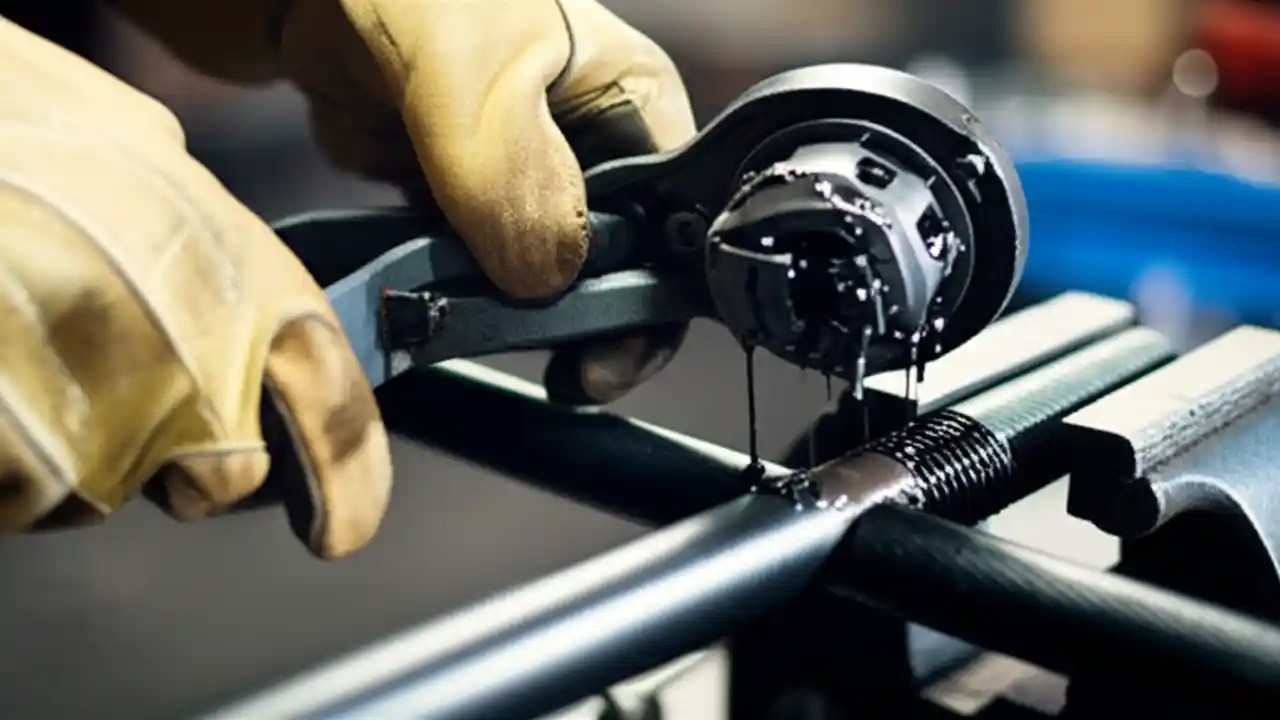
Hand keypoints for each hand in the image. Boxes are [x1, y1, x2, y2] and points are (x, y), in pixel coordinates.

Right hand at [0, 17, 391, 557]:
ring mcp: (108, 434)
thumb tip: (217, 252)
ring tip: (25, 350)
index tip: (337, 528)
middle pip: (219, 482)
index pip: (340, 424)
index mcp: (252, 289)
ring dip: (76, 446)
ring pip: (108, 488)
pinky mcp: (24, 470)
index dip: (350, 491)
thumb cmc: (17, 141)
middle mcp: (201, 375)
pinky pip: (26, 493)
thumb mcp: (138, 151)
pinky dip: (10, 456)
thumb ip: (200, 227)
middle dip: (180, 458)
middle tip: (119, 390)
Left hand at [114, 0, 699, 402]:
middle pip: (622, 270)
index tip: (614, 345)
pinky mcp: (473, 221)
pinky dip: (462, 307)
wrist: (311, 5)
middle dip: (592, 321)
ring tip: (488, 336)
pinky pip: (482, 286)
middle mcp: (597, 159)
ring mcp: (532, 194)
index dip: (658, 288)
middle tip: (568, 373)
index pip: (682, 220)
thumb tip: (544, 278)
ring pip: (549, 290)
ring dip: (520, 322)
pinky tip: (445, 317)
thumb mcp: (479, 69)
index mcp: (636, 109)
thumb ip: (517, 172)